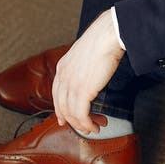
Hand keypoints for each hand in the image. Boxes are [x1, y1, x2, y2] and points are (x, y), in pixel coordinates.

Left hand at [52, 10, 124, 134]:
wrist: (108, 35)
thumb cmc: (102, 39)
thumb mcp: (86, 52)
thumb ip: (83, 63)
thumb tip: (91, 70)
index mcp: (63, 66)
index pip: (56, 94)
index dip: (60, 109)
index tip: (64, 118)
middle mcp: (63, 77)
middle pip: (61, 106)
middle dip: (71, 120)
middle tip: (82, 127)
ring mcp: (71, 85)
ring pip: (71, 113)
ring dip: (82, 124)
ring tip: (93, 128)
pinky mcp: (82, 91)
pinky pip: (81, 115)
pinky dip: (87, 124)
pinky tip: (94, 126)